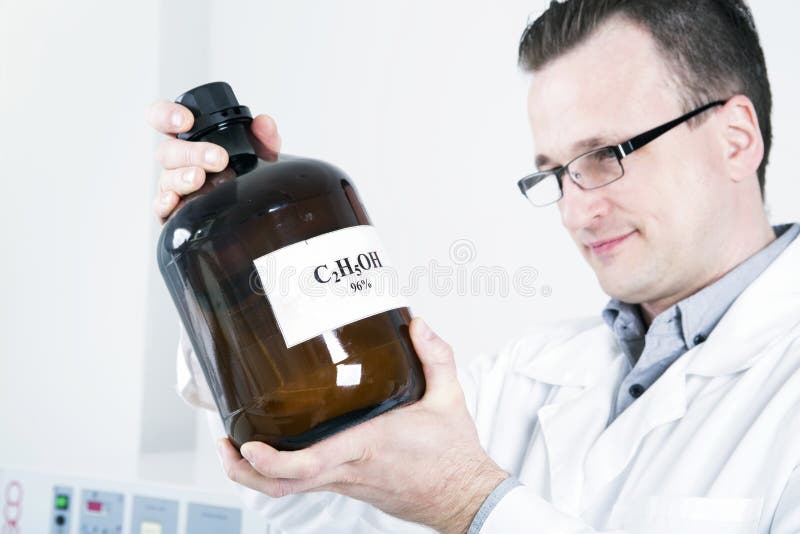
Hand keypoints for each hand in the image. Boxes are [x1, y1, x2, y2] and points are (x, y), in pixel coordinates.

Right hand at [145, 99, 282, 221]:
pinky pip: (160, 207)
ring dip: (182, 177)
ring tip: (200, 178)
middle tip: (218, 158)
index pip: (163, 118)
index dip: (167, 115)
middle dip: (191, 152)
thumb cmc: (244, 172)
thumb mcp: (259, 152)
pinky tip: (175, 200)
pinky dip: (164, 202)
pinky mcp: (172, 210)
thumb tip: (264, 123)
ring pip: (166, 177)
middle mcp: (177, 159)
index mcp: (190, 138)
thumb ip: (263, 135)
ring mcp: (173, 184)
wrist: (252, 204)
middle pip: (167, 151)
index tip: (187, 121)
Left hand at [217, 317, 509, 533]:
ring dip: (258, 472)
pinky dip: (284, 470)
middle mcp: (349, 470)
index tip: (247, 443)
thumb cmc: (452, 456)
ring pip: (290, 488)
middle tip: (226, 442)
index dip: (270, 461)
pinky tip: (280, 448)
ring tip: (240, 445)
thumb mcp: (450, 397)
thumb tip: (417, 325)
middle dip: (244, 469)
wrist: (463, 496)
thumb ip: (435, 356)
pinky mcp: (350, 486)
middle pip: (282, 485)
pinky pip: (307, 482)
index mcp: (367, 446)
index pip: (309, 465)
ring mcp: (346, 482)